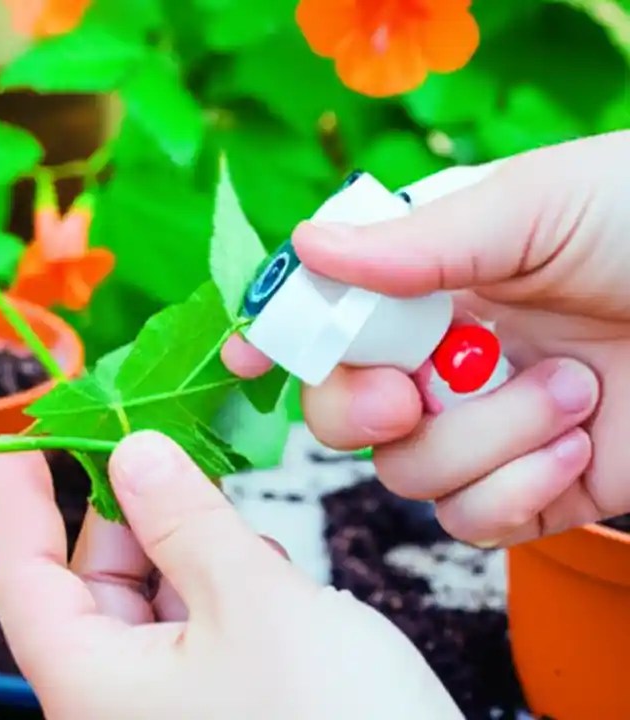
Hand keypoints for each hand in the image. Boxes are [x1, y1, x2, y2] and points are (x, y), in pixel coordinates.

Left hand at [0, 431, 460, 718]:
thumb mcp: (255, 604)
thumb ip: (188, 521)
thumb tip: (137, 457)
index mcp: (92, 686)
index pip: (24, 578)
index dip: (19, 503)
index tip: (19, 443)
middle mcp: (116, 707)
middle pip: (89, 588)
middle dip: (122, 512)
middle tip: (148, 440)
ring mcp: (167, 715)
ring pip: (149, 608)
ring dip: (179, 545)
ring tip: (214, 492)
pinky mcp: (218, 714)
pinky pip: (194, 636)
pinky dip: (215, 587)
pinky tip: (256, 560)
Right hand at [225, 129, 629, 546]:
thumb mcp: (536, 204)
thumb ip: (416, 241)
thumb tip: (308, 247)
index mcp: (436, 278)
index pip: (330, 311)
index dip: (280, 334)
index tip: (247, 357)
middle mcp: (449, 355)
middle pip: (340, 409)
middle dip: (359, 408)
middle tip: (409, 392)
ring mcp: (489, 426)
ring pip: (406, 472)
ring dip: (485, 436)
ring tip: (572, 387)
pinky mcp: (537, 488)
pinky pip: (473, 521)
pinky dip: (516, 490)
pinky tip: (578, 442)